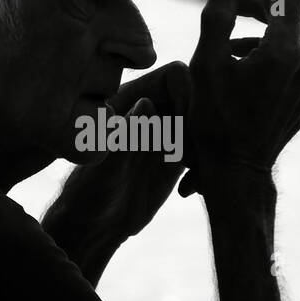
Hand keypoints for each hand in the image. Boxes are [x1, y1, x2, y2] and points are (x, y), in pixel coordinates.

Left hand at [44, 61, 190, 247]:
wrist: (92, 225)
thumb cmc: (88, 192)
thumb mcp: (105, 165)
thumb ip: (126, 135)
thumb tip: (148, 103)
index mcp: (132, 100)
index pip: (175, 76)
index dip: (190, 93)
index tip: (188, 125)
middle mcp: (152, 113)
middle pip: (198, 97)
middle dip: (206, 124)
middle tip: (194, 157)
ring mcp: (166, 135)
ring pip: (205, 126)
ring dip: (210, 149)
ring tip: (195, 177)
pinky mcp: (176, 160)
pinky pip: (205, 153)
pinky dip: (207, 168)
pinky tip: (191, 190)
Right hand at [180, 0, 299, 196]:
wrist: (237, 171)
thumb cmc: (214, 119)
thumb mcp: (206, 63)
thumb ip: (217, 13)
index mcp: (285, 53)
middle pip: (288, 7)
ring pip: (290, 30)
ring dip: (260, 18)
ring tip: (226, 23)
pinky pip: (295, 54)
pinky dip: (270, 44)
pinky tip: (241, 54)